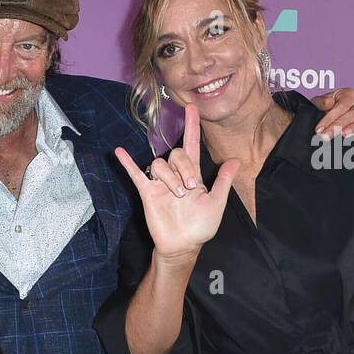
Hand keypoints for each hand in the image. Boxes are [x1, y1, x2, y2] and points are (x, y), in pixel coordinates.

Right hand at [116, 104, 238, 258]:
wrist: (183, 245)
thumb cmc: (201, 226)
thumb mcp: (217, 203)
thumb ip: (223, 180)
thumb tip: (235, 159)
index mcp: (193, 174)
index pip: (192, 144)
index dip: (192, 126)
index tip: (191, 108)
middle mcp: (175, 175)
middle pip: (176, 154)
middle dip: (184, 168)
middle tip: (190, 189)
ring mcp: (160, 183)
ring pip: (160, 164)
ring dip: (170, 178)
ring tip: (178, 196)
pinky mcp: (148, 192)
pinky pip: (136, 174)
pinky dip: (127, 163)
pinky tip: (119, 152)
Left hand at [311, 87, 353, 138]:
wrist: (328, 121)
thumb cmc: (323, 111)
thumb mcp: (318, 104)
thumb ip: (320, 102)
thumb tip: (328, 103)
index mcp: (348, 95)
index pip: (341, 105)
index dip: (329, 118)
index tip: (319, 129)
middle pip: (352, 114)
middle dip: (337, 126)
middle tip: (326, 137)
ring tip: (344, 136)